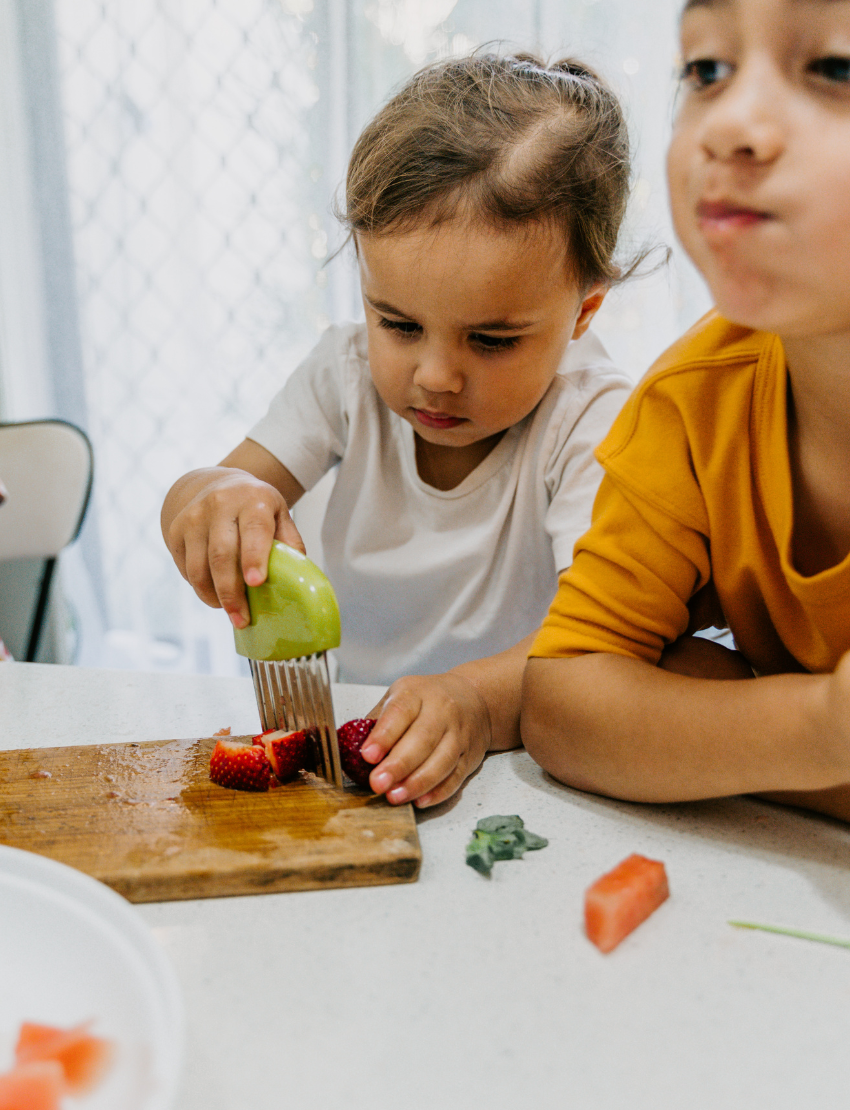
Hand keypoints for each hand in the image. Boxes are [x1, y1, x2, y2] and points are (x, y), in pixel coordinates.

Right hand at [164, 467, 303, 628]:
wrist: (218, 486)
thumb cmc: (257, 509)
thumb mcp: (280, 515)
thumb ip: (290, 543)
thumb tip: (296, 578)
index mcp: (253, 499)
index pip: (253, 529)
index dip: (253, 557)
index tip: (256, 583)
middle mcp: (220, 504)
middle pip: (221, 555)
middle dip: (231, 592)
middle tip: (241, 619)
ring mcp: (193, 516)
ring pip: (198, 566)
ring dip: (213, 596)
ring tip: (229, 611)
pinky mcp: (176, 530)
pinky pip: (186, 569)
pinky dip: (200, 588)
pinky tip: (215, 594)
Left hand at [360, 673, 492, 807]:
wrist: (474, 698)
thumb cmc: (428, 699)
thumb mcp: (400, 696)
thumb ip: (377, 721)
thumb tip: (350, 750)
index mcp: (417, 693)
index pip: (400, 712)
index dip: (383, 736)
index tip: (367, 755)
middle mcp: (442, 711)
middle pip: (422, 739)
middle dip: (398, 765)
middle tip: (377, 783)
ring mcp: (459, 734)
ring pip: (441, 761)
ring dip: (417, 783)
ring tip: (394, 796)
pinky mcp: (469, 756)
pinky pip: (455, 777)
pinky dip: (438, 792)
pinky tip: (421, 800)